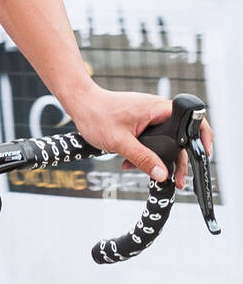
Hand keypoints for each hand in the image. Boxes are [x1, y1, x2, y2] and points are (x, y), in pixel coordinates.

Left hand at [72, 87, 212, 189]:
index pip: (189, 120)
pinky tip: (130, 164)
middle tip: (178, 181)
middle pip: (178, 136)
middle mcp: (155, 110)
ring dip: (158, 158)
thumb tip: (163, 174)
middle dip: (178, 159)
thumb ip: (143, 158)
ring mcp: (147, 116)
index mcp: (157, 109)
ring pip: (163, 140)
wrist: (79, 102)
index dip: (202, 136)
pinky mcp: (139, 121)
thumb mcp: (120, 142)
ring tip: (154, 175)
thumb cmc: (96, 114)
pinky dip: (145, 152)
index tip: (204, 155)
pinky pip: (150, 139)